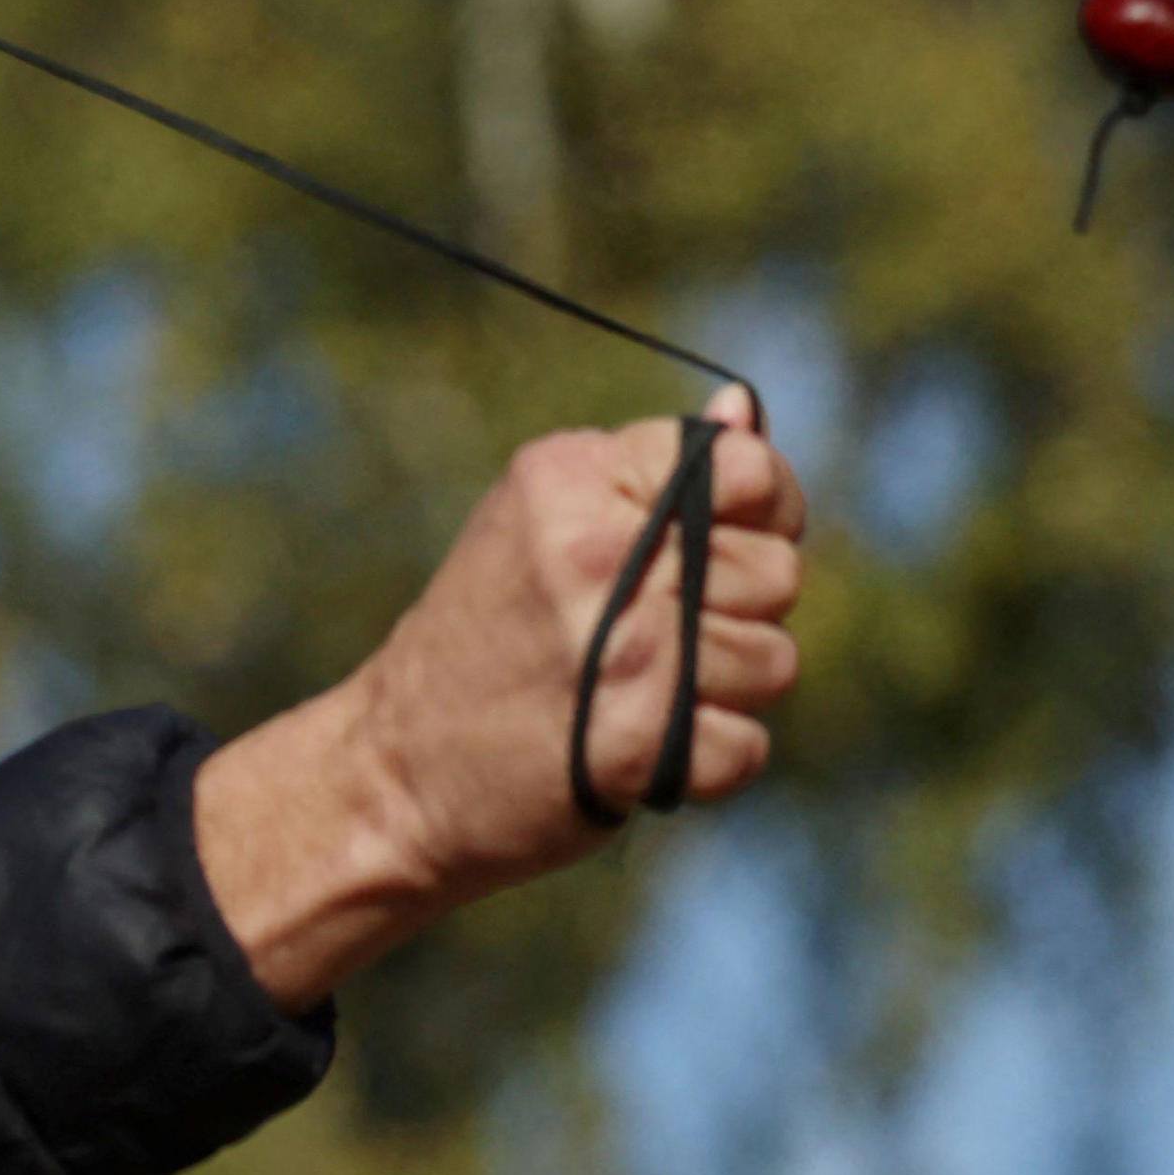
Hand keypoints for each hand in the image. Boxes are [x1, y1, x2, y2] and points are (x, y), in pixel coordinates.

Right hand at [194, 386, 806, 1012]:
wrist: (396, 764)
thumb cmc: (487, 635)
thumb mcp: (544, 522)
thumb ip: (649, 474)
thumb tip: (746, 410)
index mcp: (571, 479)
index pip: (746, 468)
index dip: (765, 507)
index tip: (729, 540)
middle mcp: (598, 553)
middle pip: (778, 570)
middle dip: (738, 609)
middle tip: (657, 631)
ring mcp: (625, 649)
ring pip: (775, 659)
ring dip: (725, 689)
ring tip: (643, 688)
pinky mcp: (641, 742)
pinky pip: (750, 745)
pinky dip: (708, 759)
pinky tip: (641, 744)